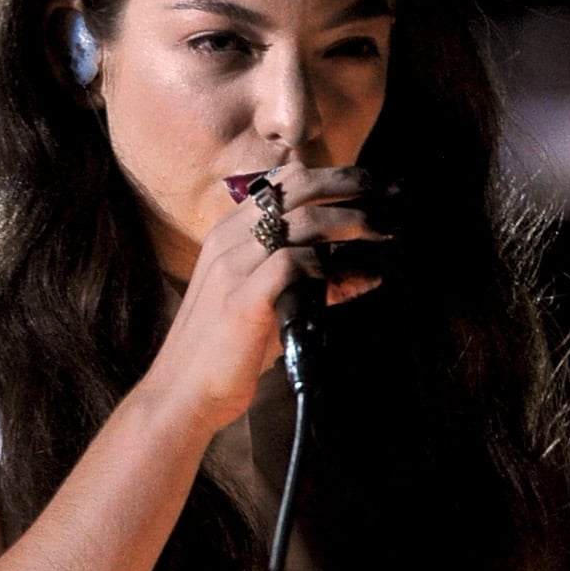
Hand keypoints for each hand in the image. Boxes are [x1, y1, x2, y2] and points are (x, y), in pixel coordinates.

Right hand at [146, 165, 387, 430]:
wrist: (181, 392)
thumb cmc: (227, 350)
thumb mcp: (264, 303)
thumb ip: (302, 280)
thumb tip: (356, 271)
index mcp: (228, 233)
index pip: (284, 183)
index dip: (330, 178)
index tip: (368, 185)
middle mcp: (228, 241)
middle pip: (297, 189)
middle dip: (349, 185)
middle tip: (388, 194)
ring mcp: (232, 268)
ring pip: (300, 221)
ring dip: (349, 223)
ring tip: (381, 232)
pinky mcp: (241, 301)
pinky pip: (291, 264)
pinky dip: (323, 267)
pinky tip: (343, 278)